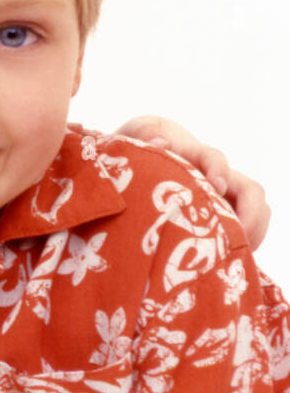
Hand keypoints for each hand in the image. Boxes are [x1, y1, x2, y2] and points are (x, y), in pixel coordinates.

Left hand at [116, 115, 269, 249]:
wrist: (145, 152)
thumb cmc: (141, 143)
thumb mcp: (136, 133)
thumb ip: (143, 133)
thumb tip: (161, 142)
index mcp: (193, 155)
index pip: (215, 159)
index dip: (219, 171)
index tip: (216, 186)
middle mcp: (216, 177)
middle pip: (250, 191)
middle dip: (250, 214)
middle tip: (234, 236)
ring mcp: (222, 197)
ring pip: (255, 211)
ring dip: (252, 232)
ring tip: (232, 254)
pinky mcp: (220, 214)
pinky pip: (243, 229)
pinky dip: (239, 243)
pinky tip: (222, 259)